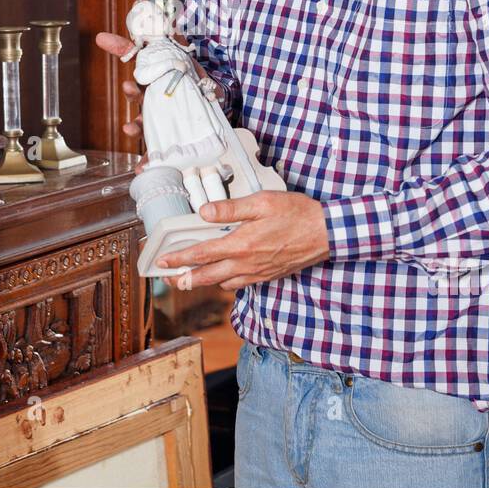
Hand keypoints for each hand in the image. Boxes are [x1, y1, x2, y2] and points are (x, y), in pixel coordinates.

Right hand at [94, 30, 223, 171]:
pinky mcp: (174, 136)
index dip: (130, 80)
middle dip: (134, 99)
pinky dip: (146, 161)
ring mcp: (164, 120)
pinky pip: (157, 152)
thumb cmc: (195, 77)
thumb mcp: (183, 53)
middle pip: (140, 102)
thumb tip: (155, 13)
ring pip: (145, 127)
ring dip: (136, 129)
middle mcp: (156, 102)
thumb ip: (167, 35)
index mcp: (156, 83)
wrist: (219, 98)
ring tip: (132, 127)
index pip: (137, 80)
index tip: (127, 81)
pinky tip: (140, 167)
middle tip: (132, 91)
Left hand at [157, 191, 329, 290]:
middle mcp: (246, 264)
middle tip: (167, 279)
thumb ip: (231, 208)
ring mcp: (257, 273)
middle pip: (206, 277)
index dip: (178, 259)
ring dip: (203, 282)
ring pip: (222, 283)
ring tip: (189, 278)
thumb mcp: (262, 202)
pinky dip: (225, 282)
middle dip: (183, 279)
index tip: (162, 262)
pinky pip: (239, 284)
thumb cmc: (296, 214)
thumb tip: (204, 211)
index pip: (201, 254)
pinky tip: (222, 276)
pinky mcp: (267, 276)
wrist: (326, 233)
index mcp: (241, 244)